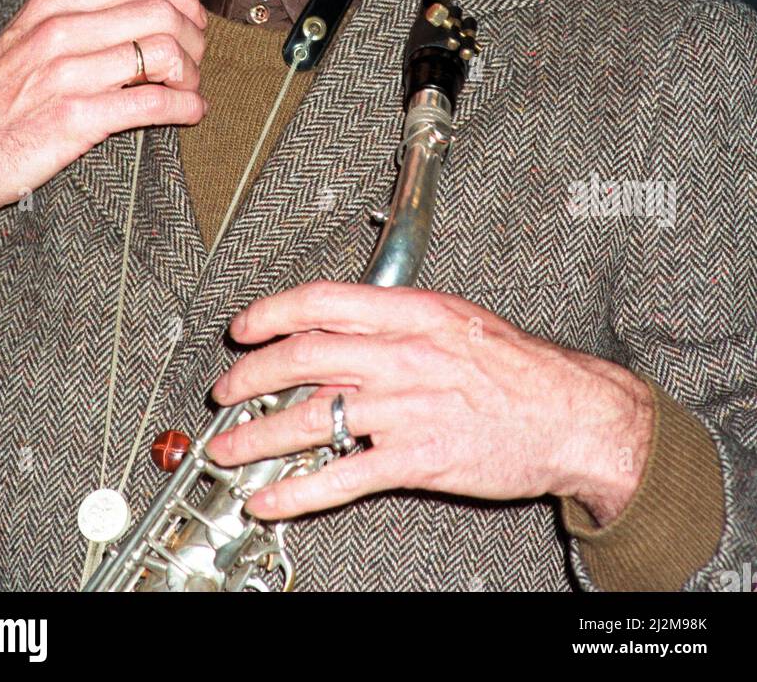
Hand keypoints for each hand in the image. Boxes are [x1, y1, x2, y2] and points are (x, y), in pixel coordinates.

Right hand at [0, 0, 207, 260]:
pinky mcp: (74, 119)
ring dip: (191, 74)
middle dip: (194, 39)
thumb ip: (73, 23)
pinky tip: (190, 112)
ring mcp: (66, 74)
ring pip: (162, 53)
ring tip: (189, 90)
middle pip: (160, 13)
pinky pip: (152, 102)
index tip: (193, 20)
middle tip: (195, 62)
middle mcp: (59, 33)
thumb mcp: (23, 43)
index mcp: (50, 8)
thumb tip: (135, 14)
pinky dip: (185, 107)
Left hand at [206, 282, 653, 524]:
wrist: (574, 414)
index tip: (244, 327)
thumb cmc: (520, 369)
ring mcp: (408, 408)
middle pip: (305, 358)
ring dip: (258, 435)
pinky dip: (298, 490)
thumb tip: (344, 327)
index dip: (272, 313)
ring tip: (228, 449)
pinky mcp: (418, 459)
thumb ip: (399, 322)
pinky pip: (343, 476)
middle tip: (225, 390)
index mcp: (412, 312)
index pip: (322, 301)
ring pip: (312, 417)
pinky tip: (272, 497)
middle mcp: (404, 355)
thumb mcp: (457, 320)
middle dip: (251, 375)